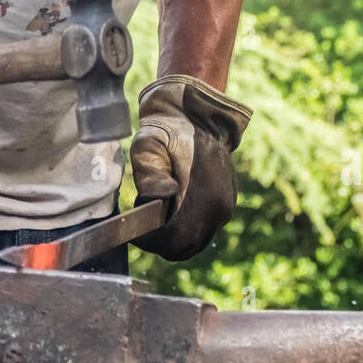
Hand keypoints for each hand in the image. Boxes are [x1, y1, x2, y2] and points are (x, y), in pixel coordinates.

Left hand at [130, 75, 251, 260]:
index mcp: (201, 196)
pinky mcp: (226, 204)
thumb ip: (150, 177)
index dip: (152, 242)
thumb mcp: (149, 147)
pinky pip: (205, 228)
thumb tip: (158, 200)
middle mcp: (218, 208)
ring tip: (157, 218)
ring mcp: (225, 207)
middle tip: (144, 228)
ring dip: (175, 237)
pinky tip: (174, 210)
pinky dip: (188, 227)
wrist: (198, 115)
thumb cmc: (167, 130)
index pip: (174, 240)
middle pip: (186, 247)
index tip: (136, 232)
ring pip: (197, 241)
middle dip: (161, 243)